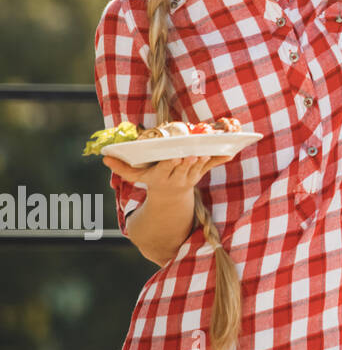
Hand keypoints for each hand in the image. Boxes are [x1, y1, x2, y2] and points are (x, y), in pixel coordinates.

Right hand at [102, 154, 228, 196]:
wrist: (169, 199)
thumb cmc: (151, 181)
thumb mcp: (136, 177)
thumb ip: (122, 168)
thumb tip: (104, 158)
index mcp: (160, 177)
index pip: (165, 169)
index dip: (171, 164)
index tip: (175, 156)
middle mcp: (176, 178)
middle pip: (183, 169)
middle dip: (189, 161)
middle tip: (195, 152)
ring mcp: (189, 177)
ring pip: (198, 168)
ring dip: (204, 160)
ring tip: (209, 150)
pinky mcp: (200, 174)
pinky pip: (210, 165)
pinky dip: (219, 159)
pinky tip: (230, 151)